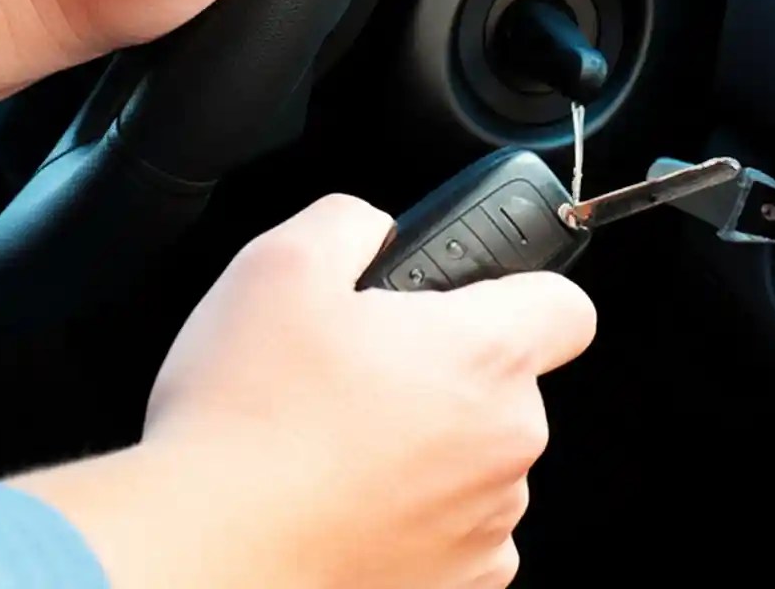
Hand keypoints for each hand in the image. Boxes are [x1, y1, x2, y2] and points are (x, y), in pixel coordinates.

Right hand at [11, 194, 595, 587]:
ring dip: (424, 445)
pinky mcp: (456, 584)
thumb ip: (352, 222)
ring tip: (334, 444)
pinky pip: (454, 529)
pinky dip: (412, 514)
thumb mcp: (280, 265)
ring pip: (474, 459)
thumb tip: (373, 230)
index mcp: (484, 355)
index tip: (468, 302)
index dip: (520, 290)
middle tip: (357, 372)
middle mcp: (505, 443)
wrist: (208, 555)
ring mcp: (485, 522)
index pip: (565, 305)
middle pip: (505, 386)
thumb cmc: (246, 421)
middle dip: (443, 371)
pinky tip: (345, 502)